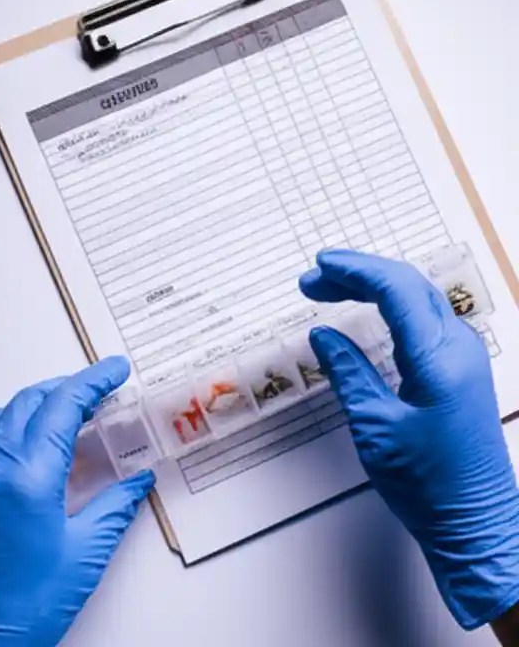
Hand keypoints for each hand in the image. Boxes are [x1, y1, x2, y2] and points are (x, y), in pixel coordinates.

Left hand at [0, 357, 154, 646]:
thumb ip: (113, 507)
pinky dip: (6, 439)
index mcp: (25, 477)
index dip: (91, 382)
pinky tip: (27, 456)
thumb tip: (136, 481)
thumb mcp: (84, 556)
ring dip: (32, 410)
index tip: (112, 370)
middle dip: (62, 390)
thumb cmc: (22, 609)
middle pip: (26, 404)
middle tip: (95, 391)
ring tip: (65, 418)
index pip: (62, 406)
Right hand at [300, 249, 518, 629]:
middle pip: (409, 286)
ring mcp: (464, 359)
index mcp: (438, 358)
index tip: (321, 266)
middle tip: (314, 280)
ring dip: (374, 288)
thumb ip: (348, 371)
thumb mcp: (374, 425)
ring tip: (331, 290)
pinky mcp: (461, 372)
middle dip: (358, 274)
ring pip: (419, 299)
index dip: (354, 271)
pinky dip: (391, 307)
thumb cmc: (430, 483)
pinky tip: (368, 315)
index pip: (397, 289)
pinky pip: (426, 321)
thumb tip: (324, 336)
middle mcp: (459, 350)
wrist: (473, 520)